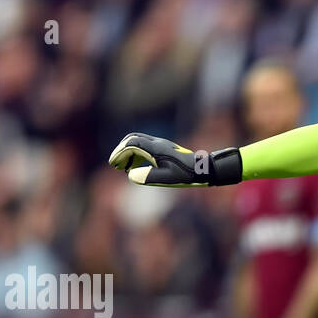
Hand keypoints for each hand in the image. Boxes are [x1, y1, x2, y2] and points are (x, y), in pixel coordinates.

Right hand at [108, 132, 241, 186]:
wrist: (203, 168)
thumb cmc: (187, 175)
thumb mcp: (167, 178)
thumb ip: (149, 176)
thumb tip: (131, 175)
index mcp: (156, 149)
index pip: (132, 145)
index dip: (120, 153)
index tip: (113, 164)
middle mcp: (157, 143)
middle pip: (132, 139)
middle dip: (121, 150)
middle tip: (116, 164)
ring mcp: (161, 144)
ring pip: (139, 141)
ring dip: (128, 152)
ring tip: (124, 167)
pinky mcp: (165, 148)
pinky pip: (145, 145)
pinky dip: (137, 153)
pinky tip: (138, 166)